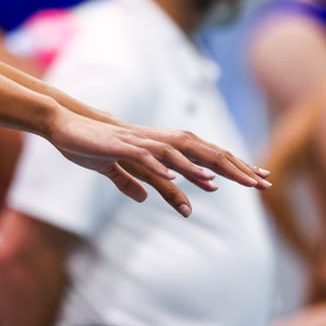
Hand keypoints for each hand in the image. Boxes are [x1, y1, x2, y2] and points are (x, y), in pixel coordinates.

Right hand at [46, 110, 270, 216]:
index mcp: (159, 147)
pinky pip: (152, 159)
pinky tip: (184, 179)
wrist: (63, 127)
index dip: (231, 167)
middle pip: (204, 152)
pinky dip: (170, 168)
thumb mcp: (113, 169)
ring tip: (231, 182)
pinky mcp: (124, 146)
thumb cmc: (87, 145)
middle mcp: (157, 141)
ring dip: (206, 168)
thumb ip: (130, 181)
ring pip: (183, 154)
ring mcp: (142, 142)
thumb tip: (143, 197)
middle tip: (263, 182)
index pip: (204, 156)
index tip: (257, 180)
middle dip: (235, 167)